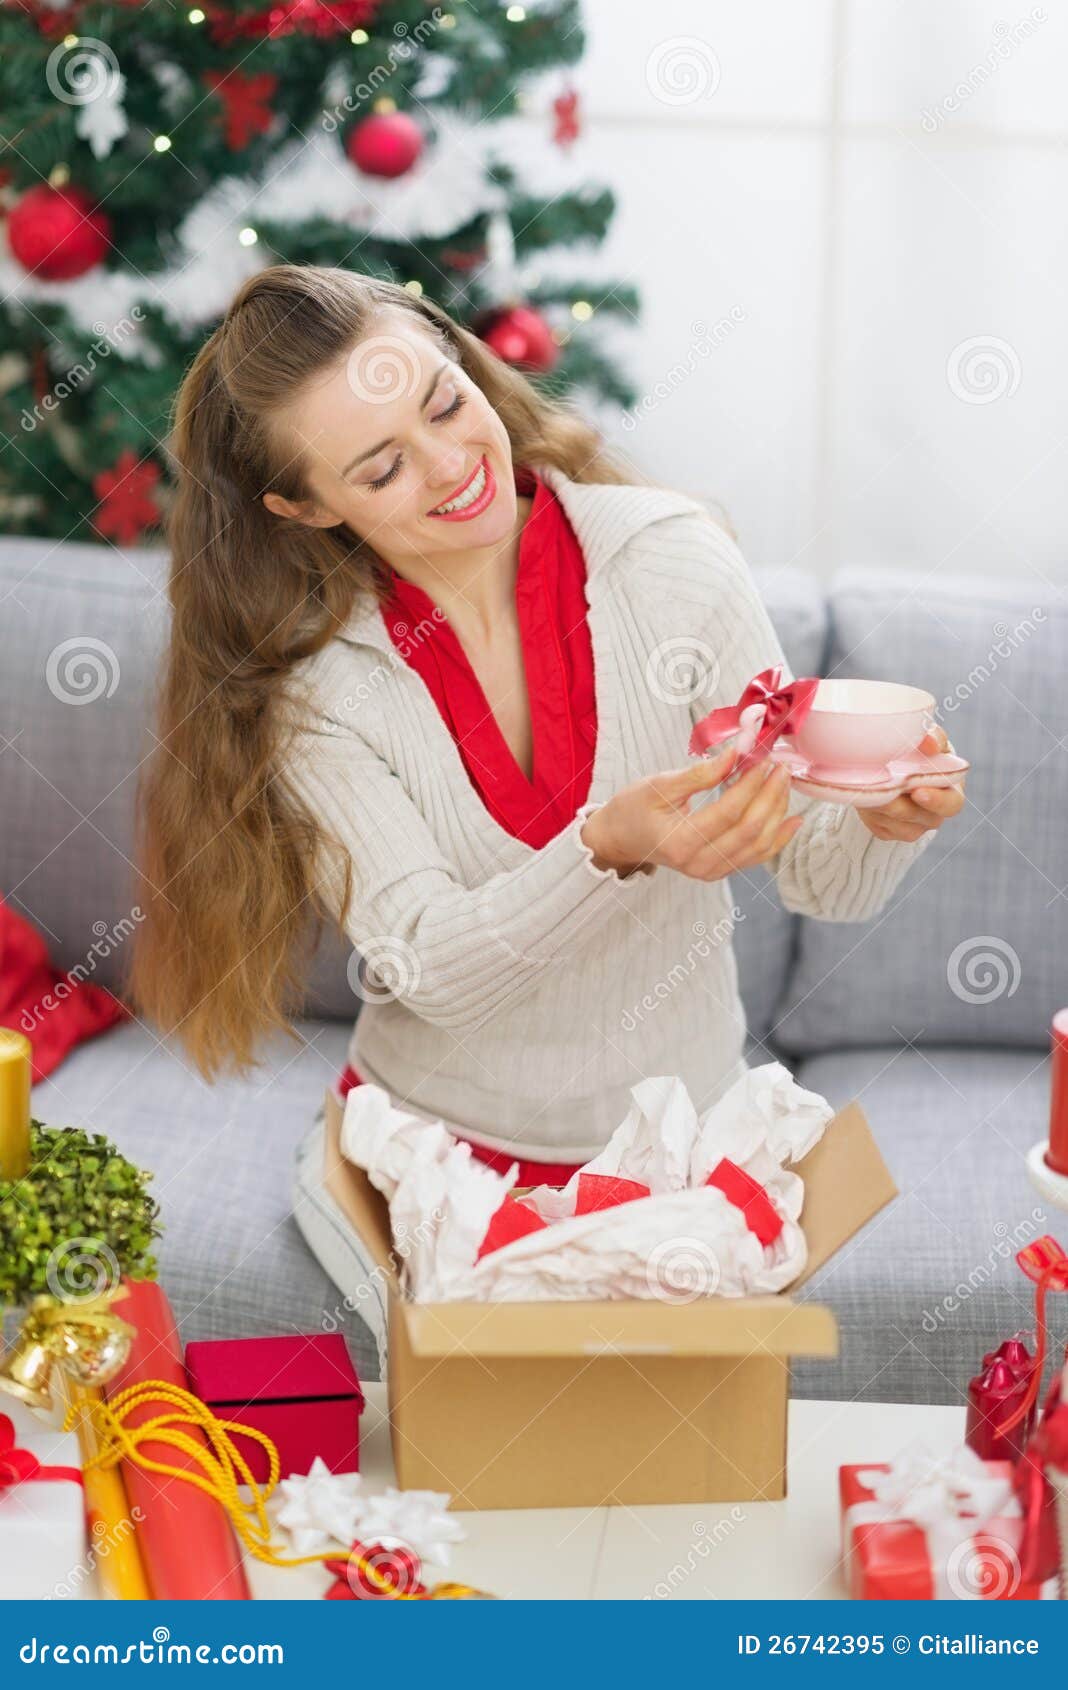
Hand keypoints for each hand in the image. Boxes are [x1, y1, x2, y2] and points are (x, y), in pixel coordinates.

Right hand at [581, 748, 803, 881]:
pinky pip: (756, 856)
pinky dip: (777, 837)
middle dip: (770, 796)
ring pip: (758, 844)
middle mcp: (698, 864)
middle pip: (749, 830)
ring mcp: (710, 872)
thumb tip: (736, 754)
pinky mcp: (719, 871)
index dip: (750, 784)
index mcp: (680, 842)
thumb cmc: (633, 809)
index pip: (728, 812)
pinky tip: (793, 819)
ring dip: (777, 812)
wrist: (621, 839)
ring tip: (784, 783)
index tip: (763, 759)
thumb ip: (699, 773)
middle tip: (781, 766)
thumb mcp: (659, 785)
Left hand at [856, 724, 965, 840]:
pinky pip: (878, 825)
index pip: (951, 804)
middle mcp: (933, 814)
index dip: (936, 801)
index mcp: (950, 792)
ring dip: (879, 806)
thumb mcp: (929, 741)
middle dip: (898, 805)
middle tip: (883, 790)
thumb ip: (933, 738)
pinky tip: (862, 794)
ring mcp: (911, 826)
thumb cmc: (919, 753)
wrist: (894, 765)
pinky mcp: (888, 831)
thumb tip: (930, 742)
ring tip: (867, 787)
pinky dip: (869, 811)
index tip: (918, 791)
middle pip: (917, 817)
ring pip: (894, 823)